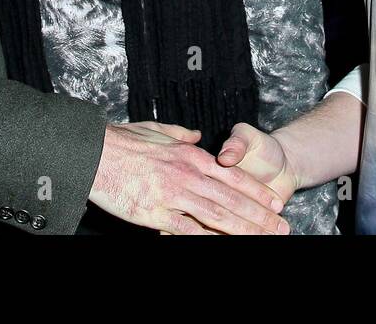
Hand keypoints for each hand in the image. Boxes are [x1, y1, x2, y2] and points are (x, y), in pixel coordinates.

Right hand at [89, 121, 289, 234]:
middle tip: (282, 228)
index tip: (274, 203)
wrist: (94, 151)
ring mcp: (173, 195)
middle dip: (260, 216)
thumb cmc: (122, 141)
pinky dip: (208, 238)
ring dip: (245, 230)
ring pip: (217, 216)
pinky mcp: (155, 213)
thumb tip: (197, 135)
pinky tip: (224, 244)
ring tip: (265, 239)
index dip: (256, 192)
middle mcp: (187, 174)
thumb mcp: (158, 130)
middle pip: (232, 200)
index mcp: (190, 155)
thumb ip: (181, 134)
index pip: (232, 176)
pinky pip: (188, 230)